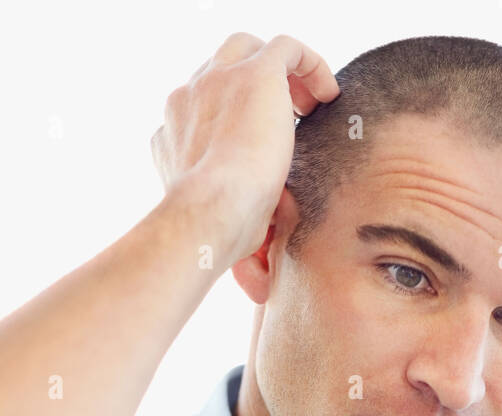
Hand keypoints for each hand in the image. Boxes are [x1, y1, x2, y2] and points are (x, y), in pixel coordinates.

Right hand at [151, 32, 339, 265]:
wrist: (210, 213)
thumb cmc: (216, 237)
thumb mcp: (221, 228)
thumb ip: (237, 231)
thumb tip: (261, 280)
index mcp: (172, 135)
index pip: (198, 110)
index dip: (229, 120)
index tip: (258, 145)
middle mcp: (187, 100)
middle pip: (219, 70)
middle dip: (250, 86)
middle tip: (287, 118)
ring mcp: (217, 80)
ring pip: (248, 49)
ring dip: (280, 74)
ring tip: (308, 106)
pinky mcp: (253, 72)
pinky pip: (286, 48)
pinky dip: (310, 64)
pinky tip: (328, 96)